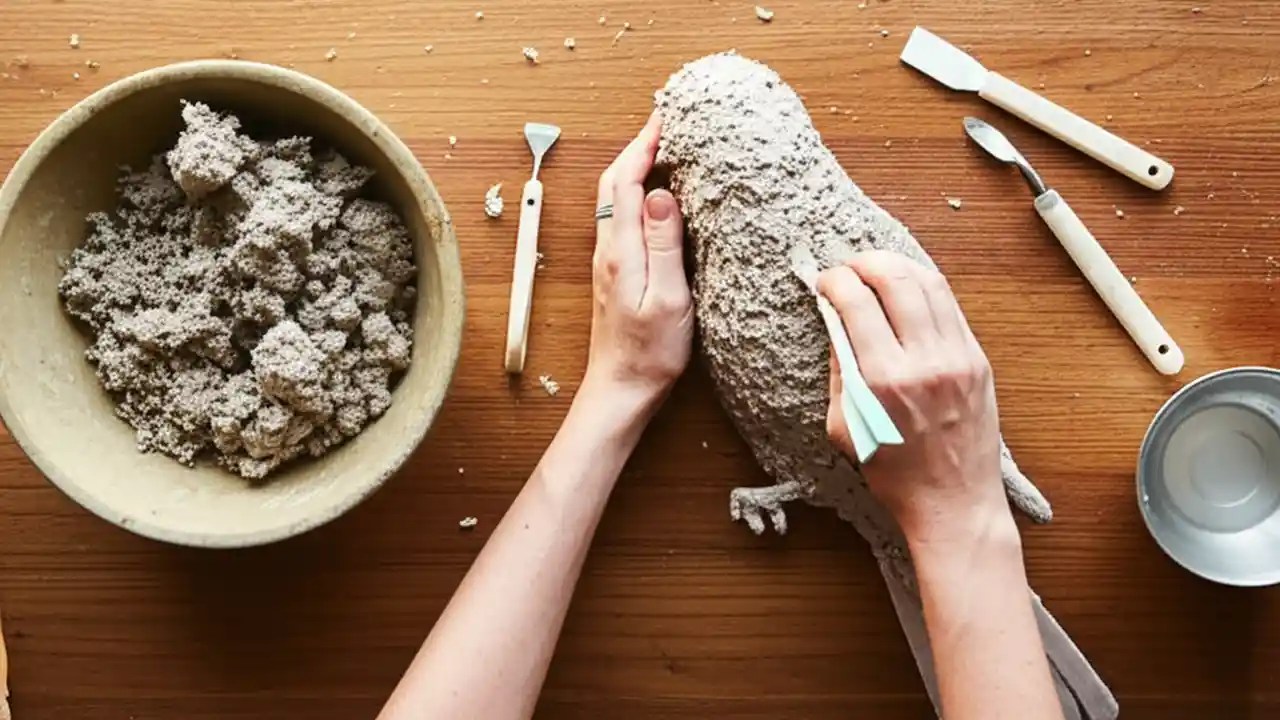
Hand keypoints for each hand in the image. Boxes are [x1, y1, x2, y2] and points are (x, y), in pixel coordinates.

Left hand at [582, 112, 692, 416]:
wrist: (620, 390)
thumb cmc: (649, 353)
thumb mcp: (668, 297)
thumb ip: (664, 243)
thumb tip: (659, 192)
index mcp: (621, 250)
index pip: (626, 180)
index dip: (645, 145)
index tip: (666, 119)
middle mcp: (608, 250)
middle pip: (613, 183)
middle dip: (637, 148)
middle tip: (666, 125)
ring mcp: (608, 262)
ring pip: (614, 200)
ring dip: (635, 169)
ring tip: (664, 151)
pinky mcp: (614, 274)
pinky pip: (621, 220)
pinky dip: (636, 195)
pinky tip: (657, 198)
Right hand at [817, 251, 1011, 546]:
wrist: (953, 503)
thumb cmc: (894, 475)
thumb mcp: (845, 426)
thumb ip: (840, 368)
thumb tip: (834, 320)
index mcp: (884, 381)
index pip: (855, 302)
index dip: (834, 281)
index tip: (823, 281)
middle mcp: (925, 362)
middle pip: (894, 278)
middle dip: (864, 262)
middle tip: (847, 268)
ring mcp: (958, 358)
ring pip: (929, 282)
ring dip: (897, 266)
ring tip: (876, 270)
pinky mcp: (978, 360)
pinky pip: (950, 306)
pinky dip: (924, 287)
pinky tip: (906, 291)